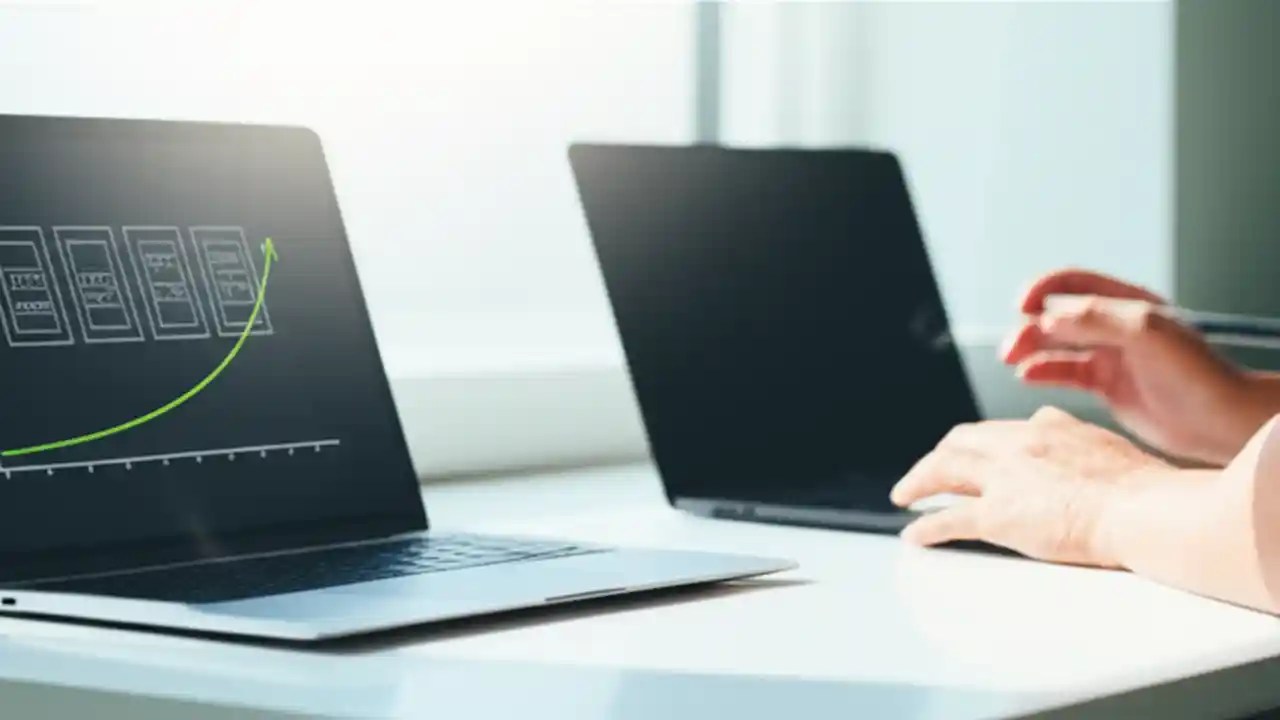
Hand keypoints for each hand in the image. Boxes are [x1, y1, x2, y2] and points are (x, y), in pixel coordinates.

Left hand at [890, 407, 1173, 565]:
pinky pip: (949, 519)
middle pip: (960, 443)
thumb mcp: (1108, 446)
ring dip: (917, 482)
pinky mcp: (998, 515)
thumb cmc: (1145, 490)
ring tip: (903, 496)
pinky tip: (915, 535)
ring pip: (943, 471)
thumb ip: (1080, 442)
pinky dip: (926, 527)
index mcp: (1047, 428)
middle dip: (938, 456)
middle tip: (926, 472)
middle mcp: (1018, 445)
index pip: (998, 430)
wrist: (1146, 509)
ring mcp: (1005, 479)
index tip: (967, 451)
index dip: (976, 443)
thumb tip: (1073, 440)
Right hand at [1003, 269, 1259, 464]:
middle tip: (1012, 347)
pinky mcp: (1106, 385)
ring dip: (1030, 349)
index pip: (1073, 283)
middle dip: (1029, 326)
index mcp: (1127, 302)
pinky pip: (1064, 373)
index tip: (1022, 306)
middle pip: (1057, 316)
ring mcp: (1109, 355)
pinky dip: (1041, 373)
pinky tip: (1027, 377)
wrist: (1220, 421)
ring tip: (1013, 361)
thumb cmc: (1196, 373)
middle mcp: (1114, 326)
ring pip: (1055, 345)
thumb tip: (1047, 317)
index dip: (1043, 289)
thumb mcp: (1146, 332)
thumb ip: (1095, 318)